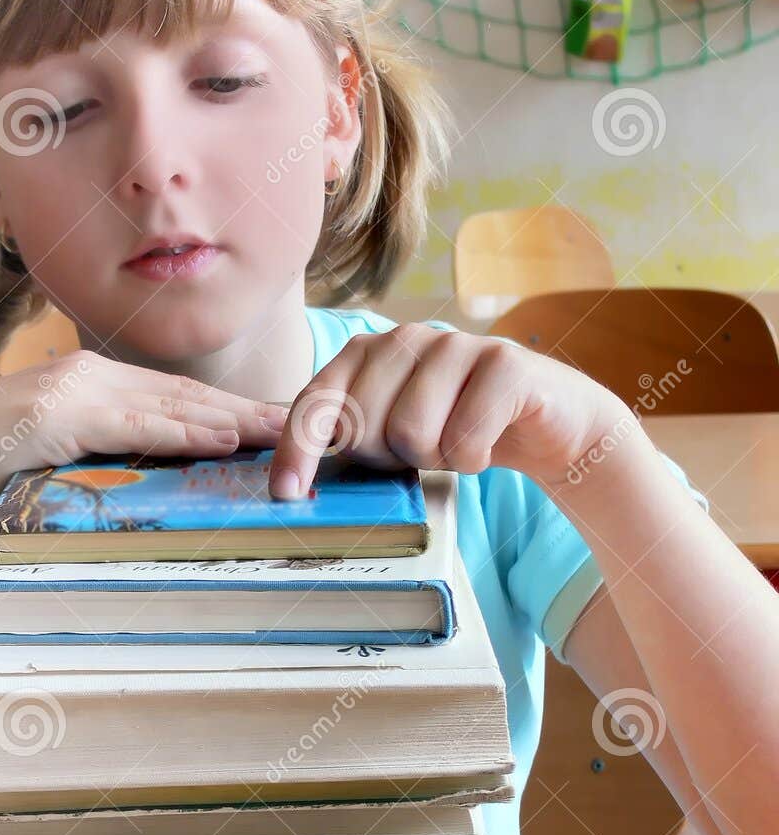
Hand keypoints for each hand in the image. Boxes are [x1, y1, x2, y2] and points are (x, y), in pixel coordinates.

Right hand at [0, 349, 288, 517]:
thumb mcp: (54, 462)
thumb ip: (100, 459)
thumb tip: (150, 484)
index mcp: (88, 385)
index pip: (174, 398)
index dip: (229, 410)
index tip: (276, 424)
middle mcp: (86, 376)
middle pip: (184, 396)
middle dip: (247, 411)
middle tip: (305, 424)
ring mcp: (71, 390)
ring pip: (169, 407)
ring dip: (232, 421)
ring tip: (283, 432)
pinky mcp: (55, 416)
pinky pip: (133, 425)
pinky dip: (183, 432)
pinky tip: (223, 440)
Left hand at [267, 325, 629, 496]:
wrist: (548, 425)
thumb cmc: (457, 430)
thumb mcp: (393, 434)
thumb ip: (349, 437)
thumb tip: (289, 479)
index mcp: (368, 352)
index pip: (317, 400)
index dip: (297, 449)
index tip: (286, 495)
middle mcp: (406, 339)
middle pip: (364, 426)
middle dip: (391, 457)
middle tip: (423, 450)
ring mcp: (455, 344)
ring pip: (412, 433)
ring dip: (437, 458)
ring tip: (456, 443)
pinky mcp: (504, 361)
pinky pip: (464, 438)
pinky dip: (473, 459)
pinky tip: (489, 443)